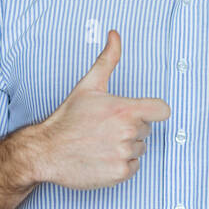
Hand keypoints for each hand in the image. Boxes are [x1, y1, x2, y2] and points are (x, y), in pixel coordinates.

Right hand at [29, 29, 170, 189]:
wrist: (46, 152)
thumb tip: (114, 35)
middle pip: (147, 130)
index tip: (142, 113)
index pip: (162, 111)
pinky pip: (134, 167)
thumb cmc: (68, 119)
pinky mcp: (120, 173)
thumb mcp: (88, 86)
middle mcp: (128, 131)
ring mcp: (124, 153)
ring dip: (126, 147)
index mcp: (125, 109)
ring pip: (140, 148)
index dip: (153, 111)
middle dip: (131, 128)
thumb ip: (108, 60)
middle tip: (106, 128)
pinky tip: (103, 157)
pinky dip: (121, 164)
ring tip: (102, 143)